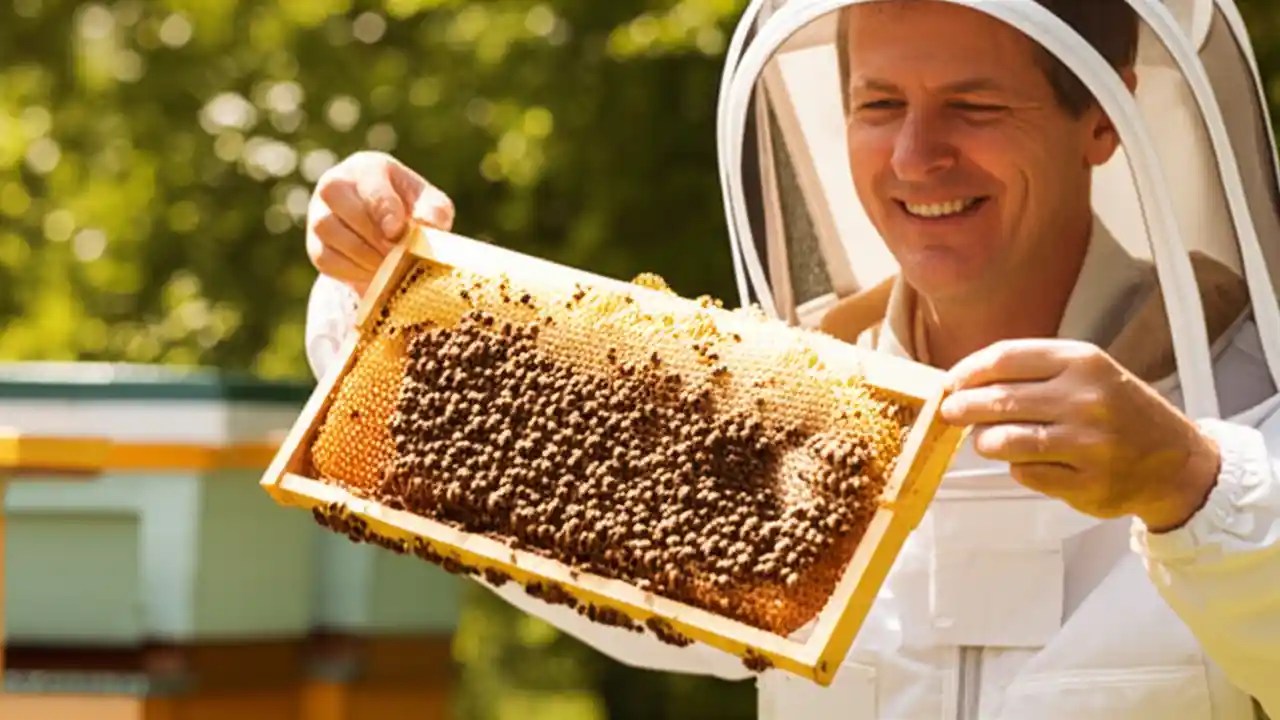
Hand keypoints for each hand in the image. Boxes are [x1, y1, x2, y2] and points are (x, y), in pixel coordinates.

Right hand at [306, 151, 455, 294]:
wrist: (384, 229)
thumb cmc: (408, 209)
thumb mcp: (428, 204)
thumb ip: (434, 210)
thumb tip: (429, 224)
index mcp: (367, 168)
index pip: (369, 185)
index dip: (383, 210)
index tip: (396, 232)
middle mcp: (335, 184)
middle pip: (344, 206)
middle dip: (374, 236)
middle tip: (397, 255)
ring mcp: (319, 213)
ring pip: (329, 231)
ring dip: (363, 255)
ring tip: (388, 266)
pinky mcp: (314, 244)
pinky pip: (325, 258)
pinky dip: (351, 270)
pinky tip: (372, 273)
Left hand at [938, 339, 1220, 532]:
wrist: (1176, 460)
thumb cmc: (1120, 411)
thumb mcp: (1086, 373)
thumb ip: (1031, 372)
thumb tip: (965, 383)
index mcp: (1082, 362)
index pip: (1004, 359)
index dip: (967, 371)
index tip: (951, 383)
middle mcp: (1085, 399)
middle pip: (997, 400)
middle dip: (963, 408)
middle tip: (951, 413)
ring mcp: (1086, 443)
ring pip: (1004, 441)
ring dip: (985, 442)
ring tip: (986, 440)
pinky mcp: (1085, 482)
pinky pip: (1025, 473)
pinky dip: (1018, 468)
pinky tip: (1030, 462)